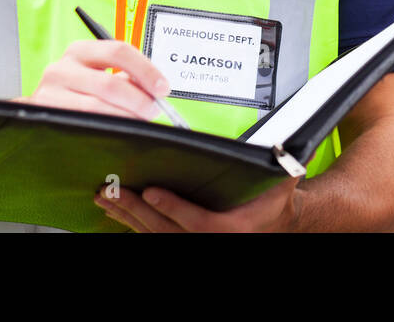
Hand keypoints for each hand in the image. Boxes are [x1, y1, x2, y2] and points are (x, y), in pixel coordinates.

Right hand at [10, 39, 170, 120]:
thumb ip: (127, 79)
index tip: (163, 88)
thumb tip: (156, 92)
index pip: (119, 51)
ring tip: (138, 122)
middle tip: (153, 110)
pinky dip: (105, 129)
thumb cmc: (80, 92)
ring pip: (96, 108)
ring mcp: (49, 93)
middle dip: (138, 100)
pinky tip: (117, 132)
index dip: (145, 70)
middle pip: (109, 83)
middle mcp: (61, 68)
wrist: (44, 111)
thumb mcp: (101, 76)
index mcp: (80, 51)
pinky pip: (82, 125)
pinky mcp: (45, 117)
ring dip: (125, 117)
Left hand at [95, 176, 302, 231]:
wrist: (273, 224)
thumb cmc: (273, 202)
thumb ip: (284, 166)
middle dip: (137, 210)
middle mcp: (212, 243)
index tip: (152, 191)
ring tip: (106, 196)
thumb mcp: (283, 183)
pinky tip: (115, 211)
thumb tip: (287, 148)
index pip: (199, 223)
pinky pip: (153, 236)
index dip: (174, 208)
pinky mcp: (184, 242)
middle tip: (114, 190)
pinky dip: (131, 224)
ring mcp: (195, 246)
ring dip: (127, 216)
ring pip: (155, 236)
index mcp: (233, 230)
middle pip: (167, 231)